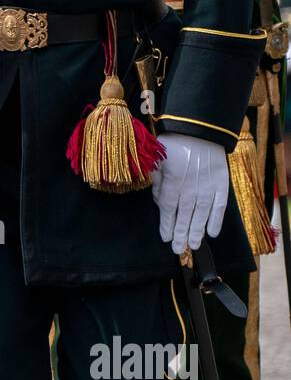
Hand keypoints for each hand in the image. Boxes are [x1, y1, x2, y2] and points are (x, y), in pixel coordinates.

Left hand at [151, 132, 228, 254]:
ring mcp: (207, 188)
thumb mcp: (159, 158)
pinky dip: (216, 220)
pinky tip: (213, 233)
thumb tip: (159, 200)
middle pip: (184, 217)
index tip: (166, 238)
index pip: (169, 210)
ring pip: (201, 216)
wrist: (201, 129)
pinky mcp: (222, 184)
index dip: (167, 225)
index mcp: (173, 182)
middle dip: (181, 235)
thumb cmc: (176, 142)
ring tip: (193, 246)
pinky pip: (219, 207)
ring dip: (197, 232)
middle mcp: (190, 189)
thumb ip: (157, 180)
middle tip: (179, 250)